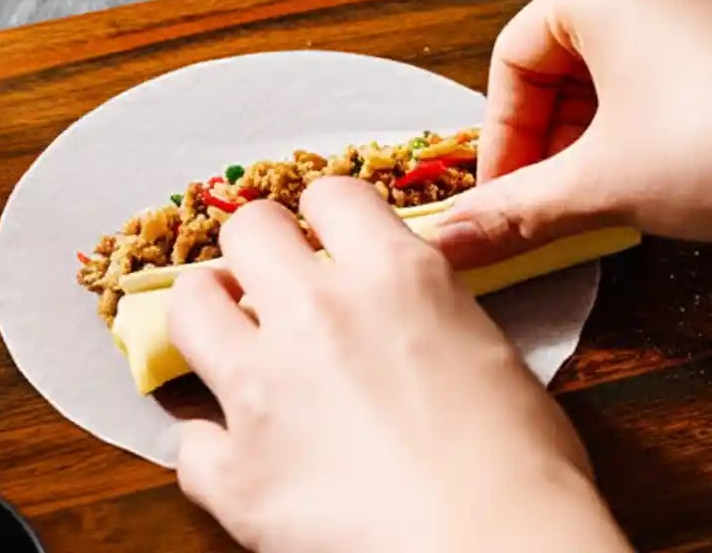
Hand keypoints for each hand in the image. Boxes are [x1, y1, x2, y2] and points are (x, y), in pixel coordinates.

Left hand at [168, 177, 629, 551]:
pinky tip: (248, 450)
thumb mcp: (486, 346)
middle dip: (260, 249)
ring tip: (237, 341)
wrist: (495, 548)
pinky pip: (191, 438)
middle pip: (248, 230)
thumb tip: (395, 314)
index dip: (329, 214)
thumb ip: (422, 310)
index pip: (331, 195)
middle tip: (276, 281)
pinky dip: (216, 442)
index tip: (331, 236)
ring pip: (189, 309)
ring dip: (212, 316)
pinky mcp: (235, 471)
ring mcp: (264, 390)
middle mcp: (317, 313)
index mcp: (394, 275)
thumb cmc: (521, 459)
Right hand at [432, 0, 711, 266]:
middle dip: (547, 137)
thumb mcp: (602, 184)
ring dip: (592, 132)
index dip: (499, 138)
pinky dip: (639, 117)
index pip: (512, 60)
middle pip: (562, 58)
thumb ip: (516, 210)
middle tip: (546, 201)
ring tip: (599, 193)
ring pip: (614, 66)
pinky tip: (652, 169)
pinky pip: (662, 65)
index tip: (501, 198)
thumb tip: (448, 243)